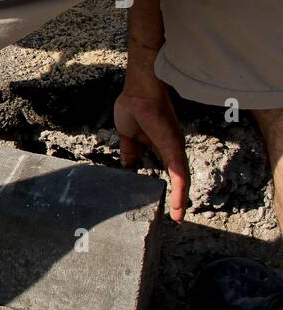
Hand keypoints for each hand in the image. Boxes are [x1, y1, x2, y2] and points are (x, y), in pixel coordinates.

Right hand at [114, 75, 189, 221]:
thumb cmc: (133, 106)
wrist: (139, 91)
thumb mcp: (128, 135)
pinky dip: (180, 193)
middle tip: (174, 216)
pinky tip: (178, 208)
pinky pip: (180, 175)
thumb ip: (130, 151)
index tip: (163, 200)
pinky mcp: (174, 151)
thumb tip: (128, 166)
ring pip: (181, 181)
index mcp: (160, 145)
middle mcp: (171, 149)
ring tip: (177, 218)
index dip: (166, 184)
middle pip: (177, 178)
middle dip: (177, 197)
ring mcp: (175, 150)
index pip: (166, 169)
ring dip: (180, 201)